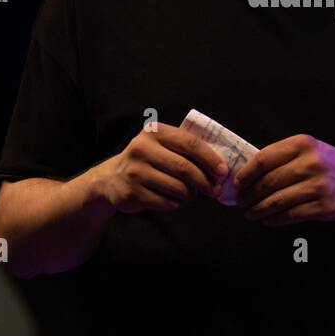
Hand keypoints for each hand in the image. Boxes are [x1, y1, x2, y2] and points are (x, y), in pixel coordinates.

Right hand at [91, 123, 228, 213]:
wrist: (111, 180)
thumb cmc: (148, 161)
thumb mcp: (161, 145)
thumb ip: (186, 149)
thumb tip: (220, 167)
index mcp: (155, 131)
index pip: (190, 143)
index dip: (210, 158)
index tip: (223, 171)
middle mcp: (142, 148)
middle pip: (185, 168)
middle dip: (205, 181)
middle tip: (215, 190)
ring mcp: (135, 171)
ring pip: (178, 188)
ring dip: (190, 194)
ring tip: (189, 193)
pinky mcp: (133, 192)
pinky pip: (167, 202)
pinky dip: (176, 203)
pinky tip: (173, 199)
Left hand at [234, 134, 334, 224]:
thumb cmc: (329, 163)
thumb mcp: (309, 149)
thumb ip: (282, 156)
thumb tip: (248, 174)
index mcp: (302, 144)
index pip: (264, 159)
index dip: (246, 174)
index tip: (236, 184)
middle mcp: (310, 163)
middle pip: (268, 182)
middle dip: (249, 195)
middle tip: (241, 202)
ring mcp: (318, 186)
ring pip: (277, 201)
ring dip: (258, 210)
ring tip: (250, 213)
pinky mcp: (323, 207)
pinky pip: (290, 215)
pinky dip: (274, 219)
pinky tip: (267, 220)